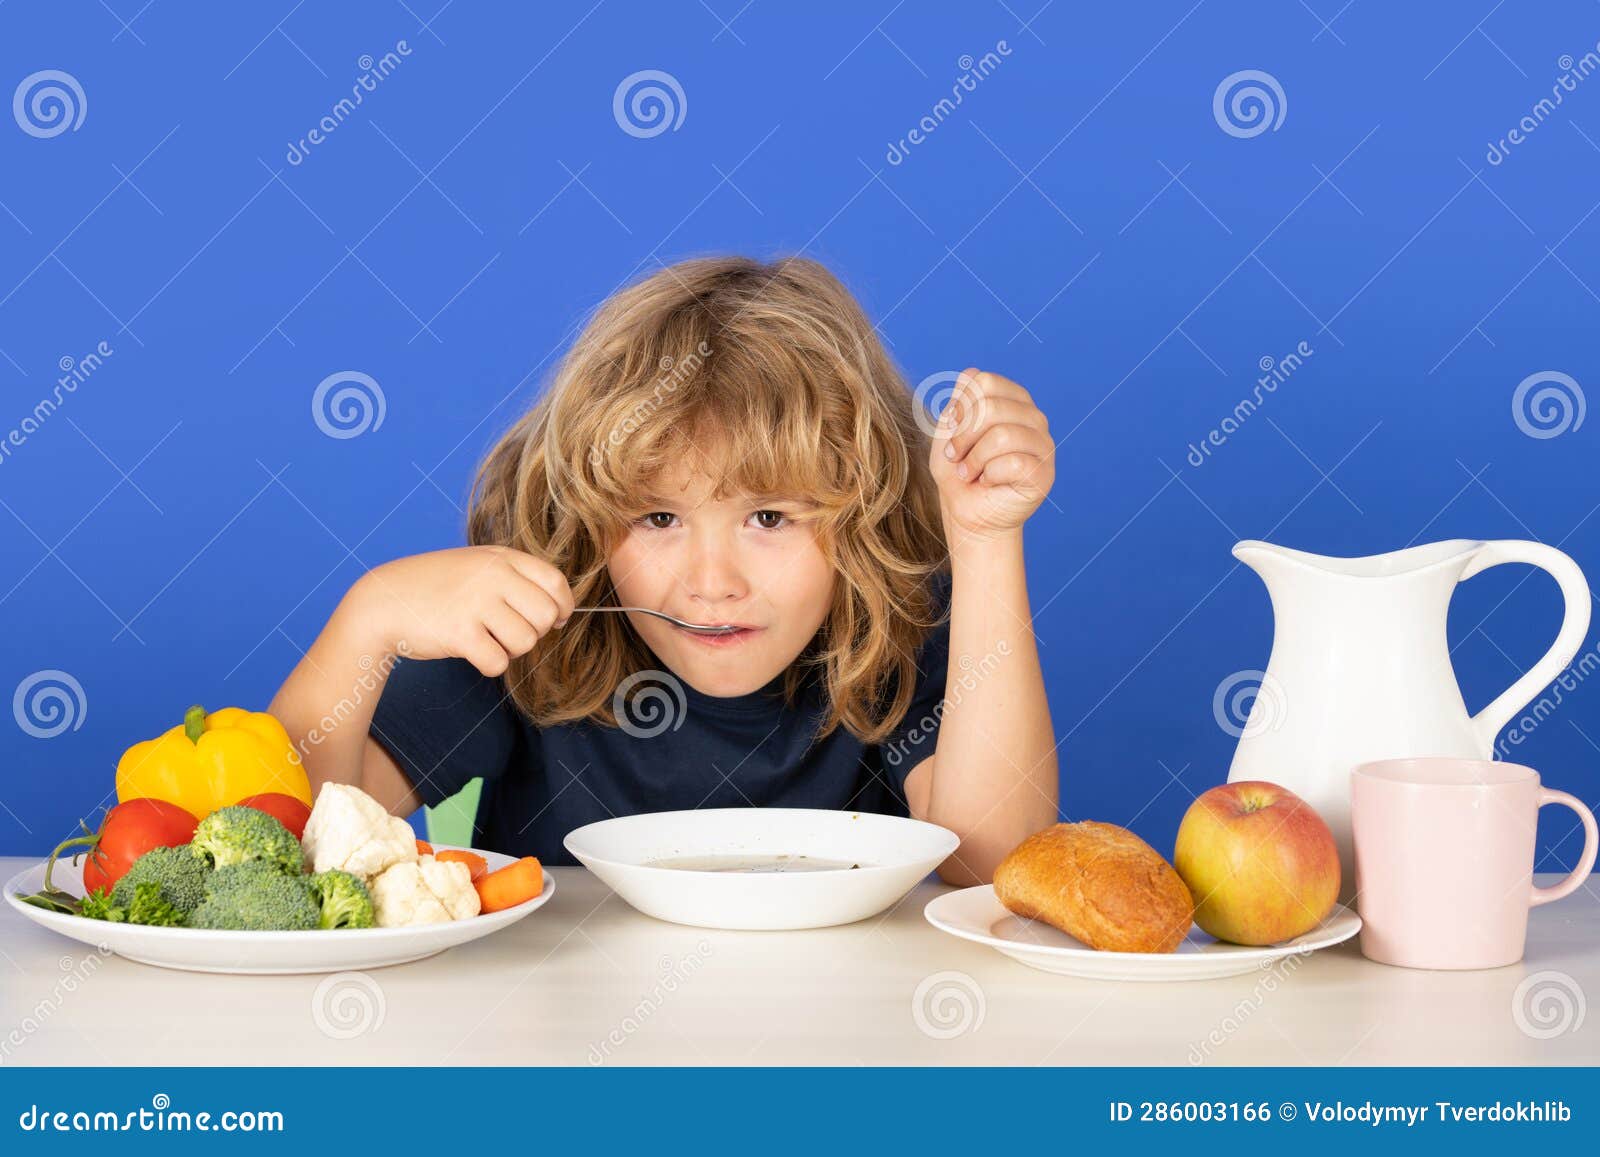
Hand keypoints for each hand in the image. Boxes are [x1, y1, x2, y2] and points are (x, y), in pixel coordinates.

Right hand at [343, 546, 575, 677]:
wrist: (383, 601)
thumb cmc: (437, 586)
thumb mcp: (479, 565)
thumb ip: (517, 579)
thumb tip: (561, 611)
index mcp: (502, 557)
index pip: (555, 582)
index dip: (563, 606)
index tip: (556, 619)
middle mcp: (493, 575)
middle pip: (546, 616)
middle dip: (534, 631)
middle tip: (509, 631)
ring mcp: (476, 603)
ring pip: (526, 642)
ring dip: (509, 649)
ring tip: (486, 638)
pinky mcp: (459, 633)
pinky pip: (499, 663)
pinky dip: (489, 664)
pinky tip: (472, 651)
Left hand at [929, 368, 1054, 540]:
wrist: (967, 514)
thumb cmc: (959, 473)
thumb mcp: (947, 433)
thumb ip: (958, 402)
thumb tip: (970, 373)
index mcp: (1011, 400)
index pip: (984, 382)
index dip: (960, 408)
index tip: (952, 433)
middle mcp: (1032, 417)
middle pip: (990, 407)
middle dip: (963, 437)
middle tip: (958, 457)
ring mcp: (1042, 443)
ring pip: (1001, 435)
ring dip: (974, 459)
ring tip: (970, 473)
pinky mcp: (1045, 472)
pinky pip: (1013, 463)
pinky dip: (990, 475)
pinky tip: (989, 482)